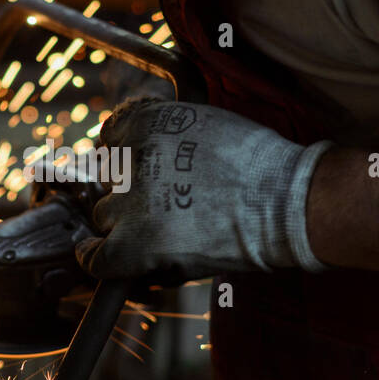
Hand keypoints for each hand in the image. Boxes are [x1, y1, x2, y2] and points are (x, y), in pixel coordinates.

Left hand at [74, 99, 332, 280]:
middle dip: (129, 189)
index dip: (123, 154)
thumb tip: (139, 148)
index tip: (132, 166)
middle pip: (109, 178)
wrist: (285, 203)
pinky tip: (94, 254)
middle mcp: (133, 157)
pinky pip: (97, 256)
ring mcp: (132, 203)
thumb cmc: (259, 166)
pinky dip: (93, 257)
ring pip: (105, 215)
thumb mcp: (209, 124)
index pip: (112, 134)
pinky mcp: (137, 245)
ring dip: (124, 223)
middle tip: (163, 203)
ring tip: (162, 230)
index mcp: (149, 122)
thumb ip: (169, 132)